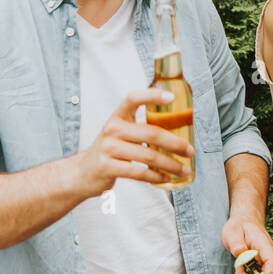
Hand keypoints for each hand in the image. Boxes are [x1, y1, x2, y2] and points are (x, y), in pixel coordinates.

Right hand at [72, 88, 193, 196]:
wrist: (82, 172)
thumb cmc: (111, 150)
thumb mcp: (122, 132)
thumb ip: (143, 127)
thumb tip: (180, 127)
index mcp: (118, 116)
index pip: (133, 98)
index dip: (152, 95)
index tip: (172, 97)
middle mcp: (112, 129)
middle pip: (151, 133)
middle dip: (175, 143)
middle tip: (190, 150)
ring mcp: (108, 148)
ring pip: (148, 156)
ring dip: (170, 164)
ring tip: (184, 169)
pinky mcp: (107, 167)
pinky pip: (138, 172)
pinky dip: (156, 176)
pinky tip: (166, 178)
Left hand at [223, 218, 272, 273]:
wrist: (244, 223)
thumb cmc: (239, 227)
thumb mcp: (232, 231)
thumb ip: (236, 242)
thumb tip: (240, 252)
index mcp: (265, 245)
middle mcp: (269, 255)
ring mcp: (266, 262)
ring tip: (238, 269)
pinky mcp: (261, 267)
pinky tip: (240, 269)